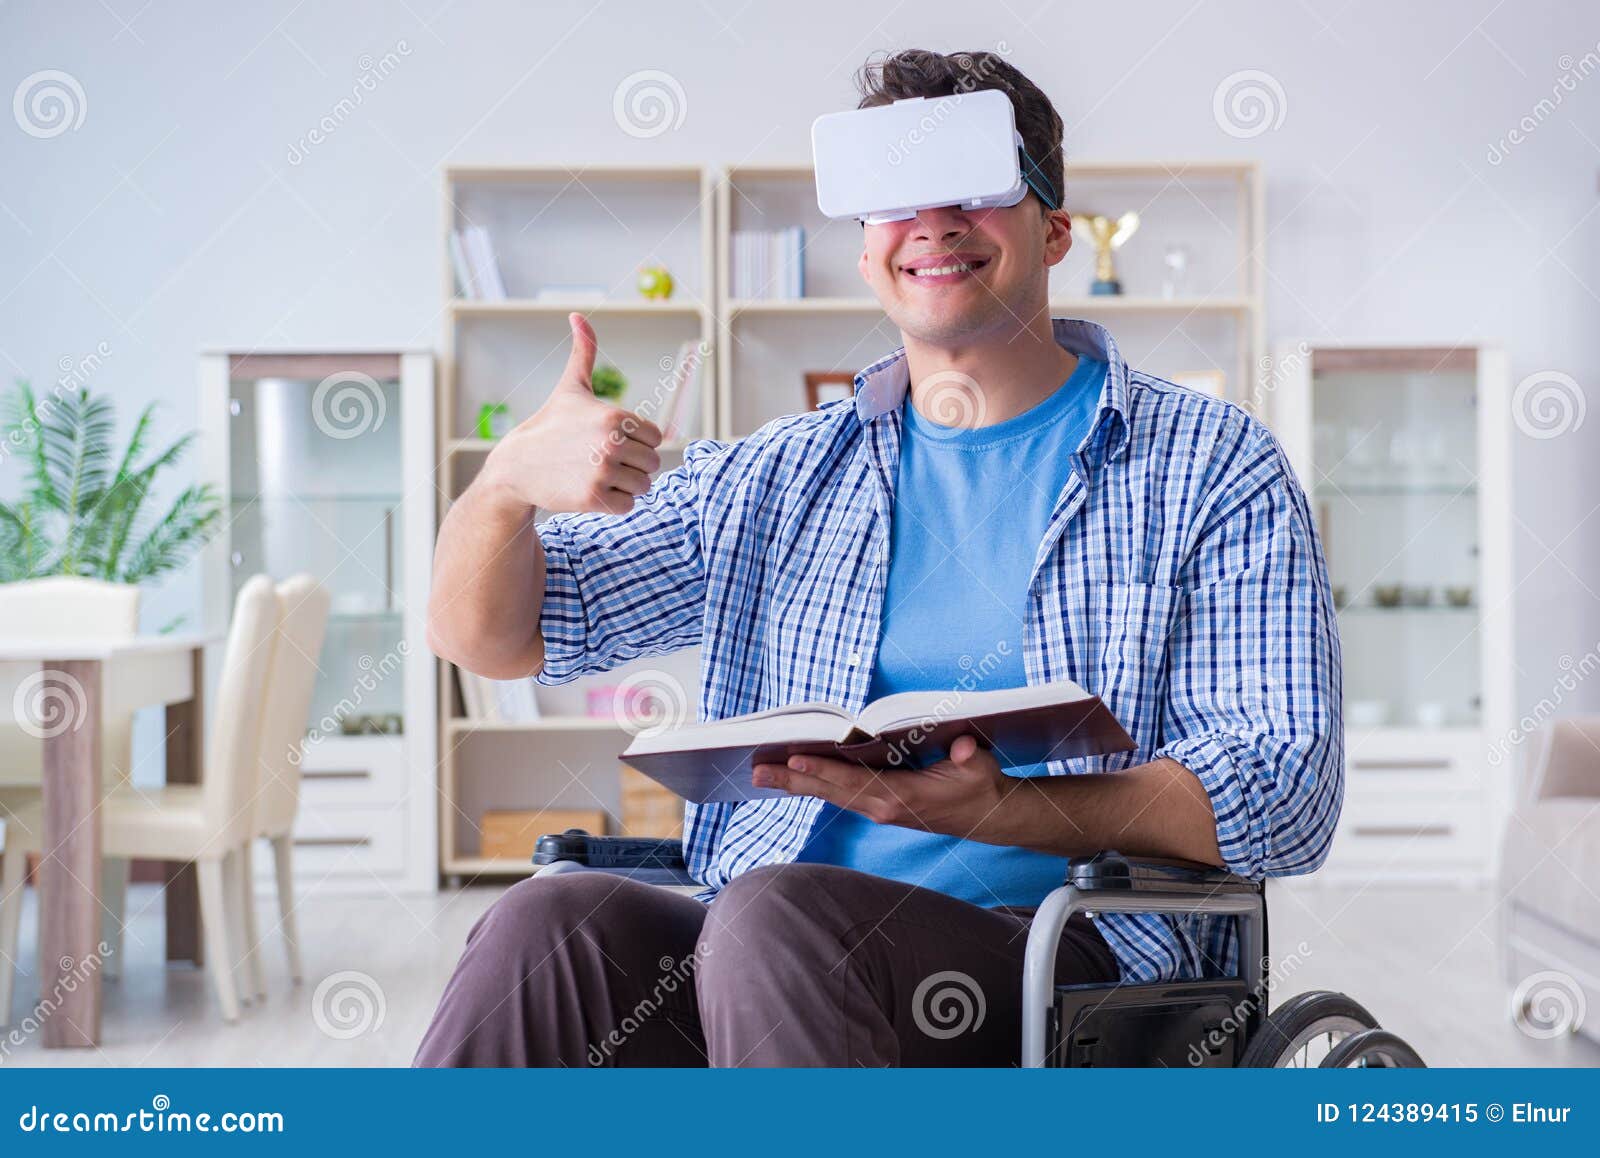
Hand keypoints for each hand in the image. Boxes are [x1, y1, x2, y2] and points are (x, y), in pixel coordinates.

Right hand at [478, 312, 664, 514]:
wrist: (517, 466)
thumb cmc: (550, 425)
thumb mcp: (570, 388)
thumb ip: (584, 352)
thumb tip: (576, 315)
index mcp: (614, 416)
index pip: (655, 438)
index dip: (636, 442)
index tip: (609, 441)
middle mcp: (611, 443)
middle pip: (652, 464)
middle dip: (631, 466)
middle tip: (600, 461)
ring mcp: (603, 471)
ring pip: (643, 487)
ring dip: (624, 486)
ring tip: (596, 475)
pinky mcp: (594, 498)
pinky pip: (628, 507)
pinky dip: (614, 504)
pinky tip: (591, 491)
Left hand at [752, 734, 1014, 843]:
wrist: (987, 815)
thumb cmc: (980, 785)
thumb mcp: (980, 767)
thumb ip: (970, 756)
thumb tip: (961, 747)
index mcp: (903, 797)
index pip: (855, 781)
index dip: (824, 771)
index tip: (793, 761)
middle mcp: (884, 807)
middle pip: (831, 791)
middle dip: (793, 781)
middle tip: (755, 772)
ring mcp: (879, 810)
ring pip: (831, 795)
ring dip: (796, 785)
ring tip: (761, 774)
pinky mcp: (879, 807)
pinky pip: (840, 795)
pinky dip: (815, 784)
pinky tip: (793, 777)